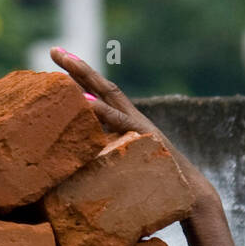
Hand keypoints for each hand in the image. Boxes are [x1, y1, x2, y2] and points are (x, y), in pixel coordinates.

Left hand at [49, 47, 216, 208]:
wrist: (191, 195)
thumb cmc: (156, 186)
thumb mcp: (124, 168)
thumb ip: (106, 160)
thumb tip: (80, 166)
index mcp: (124, 123)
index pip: (99, 94)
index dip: (78, 78)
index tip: (59, 61)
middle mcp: (131, 118)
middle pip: (100, 86)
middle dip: (76, 67)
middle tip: (53, 49)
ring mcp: (137, 124)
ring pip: (109, 94)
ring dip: (86, 77)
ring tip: (65, 62)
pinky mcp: (142, 136)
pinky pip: (117, 121)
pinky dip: (99, 110)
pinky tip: (81, 100)